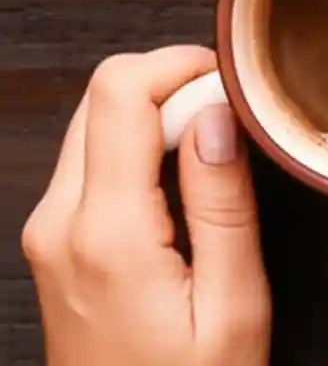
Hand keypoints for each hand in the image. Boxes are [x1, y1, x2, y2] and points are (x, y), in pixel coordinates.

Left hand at [22, 46, 270, 365]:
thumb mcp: (233, 305)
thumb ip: (223, 204)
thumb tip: (216, 115)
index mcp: (106, 234)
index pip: (120, 92)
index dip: (181, 66)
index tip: (233, 86)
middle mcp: (59, 223)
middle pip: (102, 97)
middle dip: (172, 88)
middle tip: (233, 123)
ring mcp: (49, 233)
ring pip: (96, 124)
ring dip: (158, 118)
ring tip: (216, 159)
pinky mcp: (56, 243)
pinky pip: (94, 164)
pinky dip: (141, 150)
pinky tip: (186, 188)